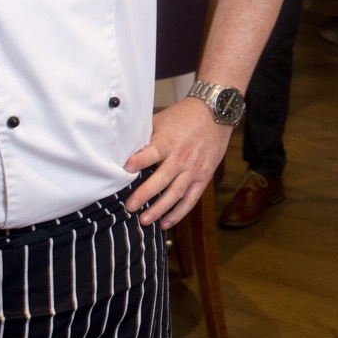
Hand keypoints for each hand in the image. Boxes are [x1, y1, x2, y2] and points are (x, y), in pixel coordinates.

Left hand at [123, 99, 232, 228]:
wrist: (215, 114)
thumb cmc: (183, 117)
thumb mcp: (161, 121)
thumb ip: (145, 137)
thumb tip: (122, 150)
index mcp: (168, 141)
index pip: (152, 153)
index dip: (139, 161)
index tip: (125, 169)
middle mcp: (181, 157)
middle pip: (162, 179)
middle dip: (145, 194)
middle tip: (130, 207)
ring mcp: (194, 169)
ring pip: (176, 193)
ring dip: (160, 209)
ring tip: (144, 220)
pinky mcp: (204, 177)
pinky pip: (191, 198)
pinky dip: (179, 213)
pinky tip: (165, 223)